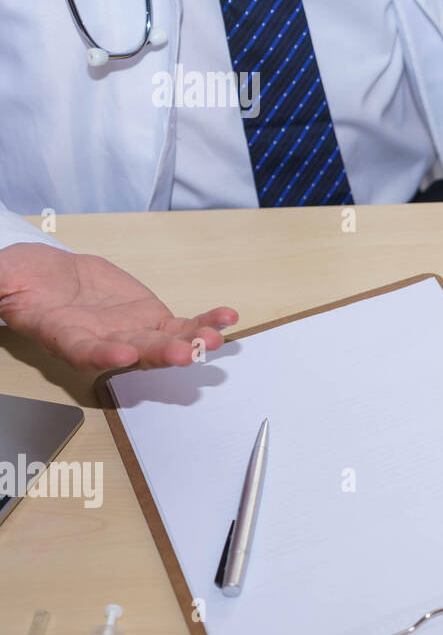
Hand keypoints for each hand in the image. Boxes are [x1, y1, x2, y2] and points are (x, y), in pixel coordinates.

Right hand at [0, 243, 236, 370]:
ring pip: (166, 344)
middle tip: (185, 354)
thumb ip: (2, 284)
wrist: (46, 278)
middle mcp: (103, 344)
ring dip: (193, 343)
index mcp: (65, 338)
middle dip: (161, 355)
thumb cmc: (20, 281)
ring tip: (216, 339)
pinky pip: (184, 327)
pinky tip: (227, 319)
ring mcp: (132, 333)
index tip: (120, 355)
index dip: (102, 356)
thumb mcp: (4, 280)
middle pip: (134, 354)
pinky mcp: (153, 320)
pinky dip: (205, 324)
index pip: (83, 352)